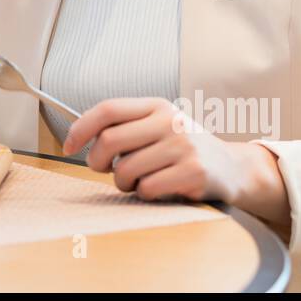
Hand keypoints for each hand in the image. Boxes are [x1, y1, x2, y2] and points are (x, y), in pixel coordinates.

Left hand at [62, 97, 252, 203]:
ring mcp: (183, 146)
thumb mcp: (159, 126)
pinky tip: (159, 189)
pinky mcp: (193, 172)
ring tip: (138, 181)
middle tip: (103, 169)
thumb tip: (79, 136)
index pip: (108, 109)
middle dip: (96, 161)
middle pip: (110, 141)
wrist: (232, 168)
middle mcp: (170, 122)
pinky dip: (145, 194)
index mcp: (157, 106)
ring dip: (123, 183)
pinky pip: (147, 188)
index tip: (68, 146)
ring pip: (125, 170)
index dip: (81, 128)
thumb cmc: (184, 149)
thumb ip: (127, 126)